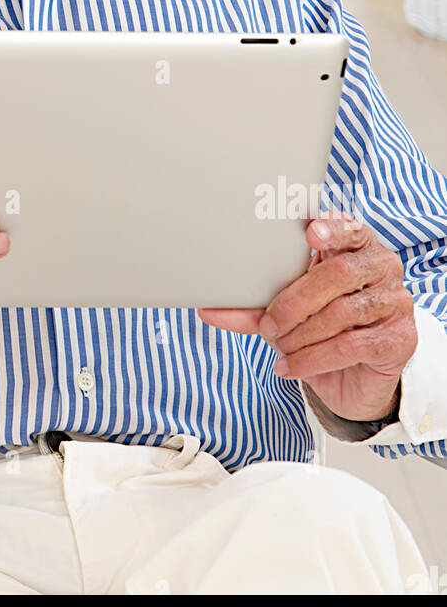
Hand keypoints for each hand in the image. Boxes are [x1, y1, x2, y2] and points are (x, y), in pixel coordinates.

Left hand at [198, 213, 415, 421]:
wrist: (353, 378)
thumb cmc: (318, 329)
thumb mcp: (286, 311)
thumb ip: (255, 305)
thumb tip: (206, 309)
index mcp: (356, 246)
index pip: (349, 228)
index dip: (332, 228)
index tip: (311, 232)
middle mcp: (381, 267)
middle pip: (339, 273)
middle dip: (296, 299)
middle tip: (269, 324)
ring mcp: (395, 302)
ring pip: (343, 312)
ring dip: (302, 334)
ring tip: (279, 347)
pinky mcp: (400, 339)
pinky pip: (352, 345)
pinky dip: (313, 358)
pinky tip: (290, 367)